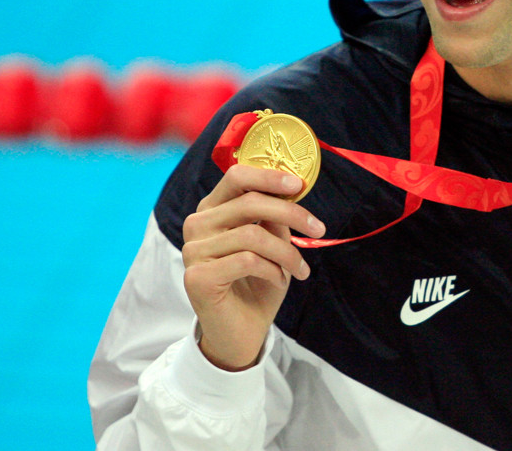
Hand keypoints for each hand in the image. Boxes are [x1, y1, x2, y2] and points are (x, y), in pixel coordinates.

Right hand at [181, 165, 325, 370]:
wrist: (241, 333)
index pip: (237, 176)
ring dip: (287, 252)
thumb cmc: (258, 284)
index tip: (300, 186)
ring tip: (300, 269)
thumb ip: (273, 217)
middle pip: (249, 202)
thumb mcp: (272, 244)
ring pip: (252, 235)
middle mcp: (197, 225)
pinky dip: (273, 270)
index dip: (269, 176)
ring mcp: (192, 251)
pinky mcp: (196, 277)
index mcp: (213, 210)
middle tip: (318, 229)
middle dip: (292, 213)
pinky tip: (279, 281)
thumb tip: (292, 189)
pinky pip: (247, 261)